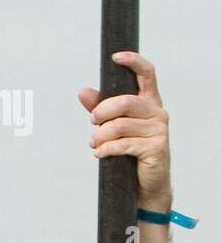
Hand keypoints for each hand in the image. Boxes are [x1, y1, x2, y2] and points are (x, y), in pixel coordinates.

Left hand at [79, 52, 170, 205]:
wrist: (147, 185)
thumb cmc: (131, 153)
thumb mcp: (114, 128)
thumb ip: (101, 108)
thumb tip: (82, 91)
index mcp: (150, 101)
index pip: (147, 73)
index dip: (133, 61)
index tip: (115, 57)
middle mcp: (158, 112)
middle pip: (126, 102)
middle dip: (103, 111)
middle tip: (92, 121)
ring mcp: (159, 130)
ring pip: (121, 125)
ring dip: (101, 135)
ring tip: (94, 143)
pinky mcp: (156, 147)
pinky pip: (124, 144)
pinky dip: (107, 149)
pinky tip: (99, 154)